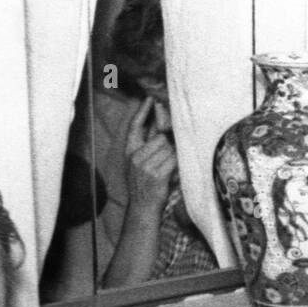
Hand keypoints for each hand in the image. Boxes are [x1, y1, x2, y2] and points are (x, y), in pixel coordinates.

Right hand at [123, 96, 176, 212]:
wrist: (143, 208)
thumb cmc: (145, 185)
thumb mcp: (140, 164)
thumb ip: (148, 145)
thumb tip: (160, 127)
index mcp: (130, 152)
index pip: (135, 126)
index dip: (142, 111)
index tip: (150, 99)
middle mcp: (136, 157)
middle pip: (159, 137)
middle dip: (168, 144)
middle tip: (168, 157)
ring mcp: (145, 166)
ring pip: (168, 148)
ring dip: (173, 156)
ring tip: (169, 169)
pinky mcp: (156, 175)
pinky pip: (173, 161)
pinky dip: (177, 165)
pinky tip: (173, 173)